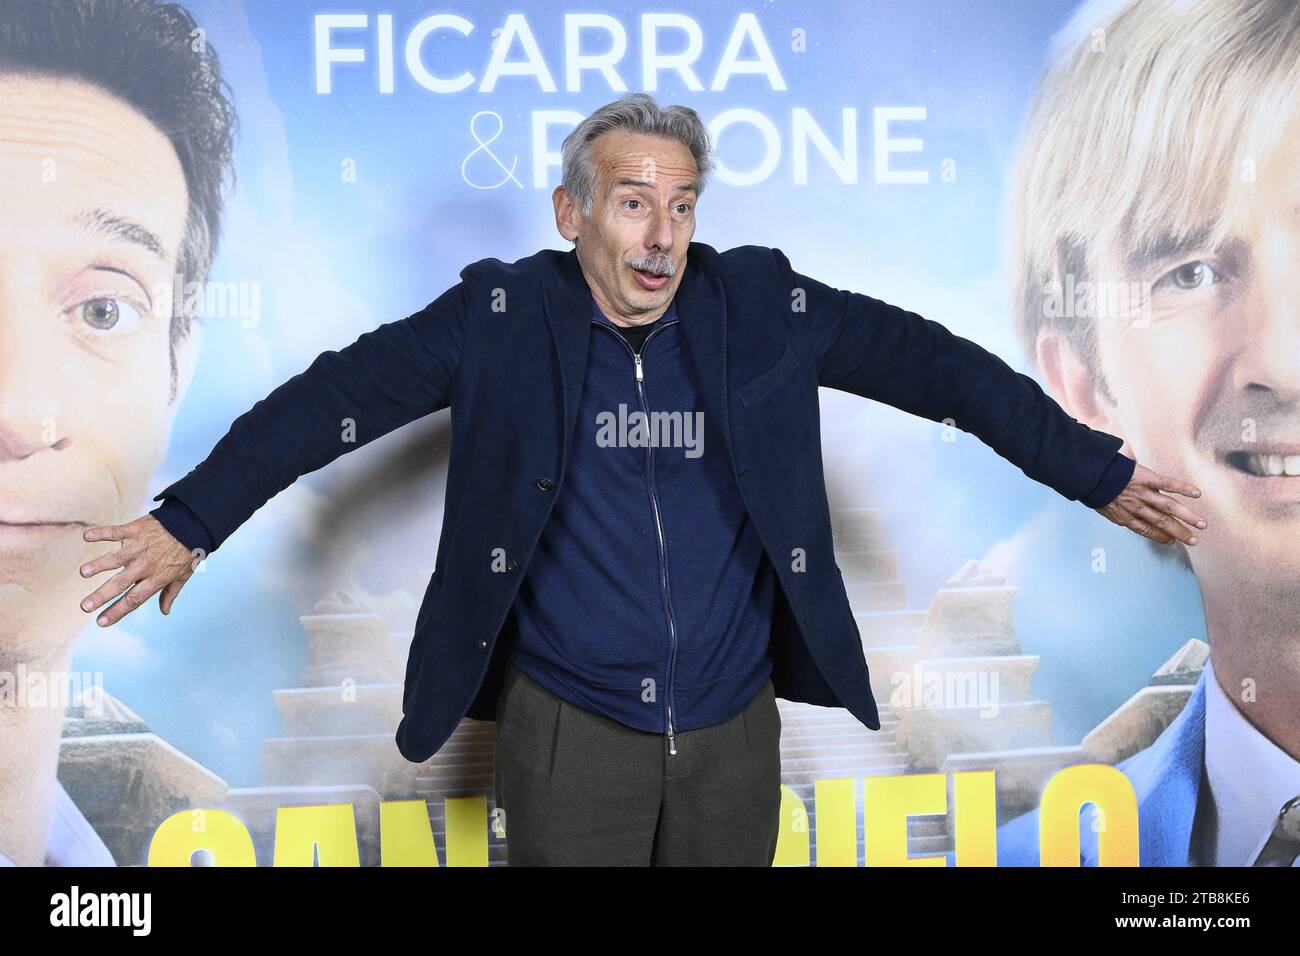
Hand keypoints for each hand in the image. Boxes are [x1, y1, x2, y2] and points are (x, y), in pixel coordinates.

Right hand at [79, 515, 202, 626]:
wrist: (193, 524)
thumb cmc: (187, 552)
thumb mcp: (184, 575)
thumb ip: (171, 593)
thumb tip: (165, 611)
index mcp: (157, 578)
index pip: (134, 599)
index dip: (117, 611)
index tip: (101, 622)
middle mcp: (146, 564)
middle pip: (121, 583)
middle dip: (102, 595)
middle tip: (84, 606)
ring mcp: (139, 547)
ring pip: (116, 558)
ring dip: (99, 564)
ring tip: (84, 572)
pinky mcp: (134, 530)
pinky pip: (115, 532)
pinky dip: (101, 533)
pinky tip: (86, 536)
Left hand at [1096, 462, 1206, 545]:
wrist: (1090, 473)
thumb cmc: (1095, 489)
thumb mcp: (1103, 507)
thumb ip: (1119, 513)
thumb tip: (1127, 518)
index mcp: (1125, 516)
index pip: (1146, 530)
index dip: (1160, 537)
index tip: (1172, 541)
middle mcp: (1137, 508)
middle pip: (1162, 522)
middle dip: (1180, 532)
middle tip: (1193, 540)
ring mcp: (1143, 493)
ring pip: (1169, 507)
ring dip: (1187, 517)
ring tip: (1202, 524)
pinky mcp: (1147, 478)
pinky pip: (1168, 484)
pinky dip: (1183, 488)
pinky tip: (1196, 494)